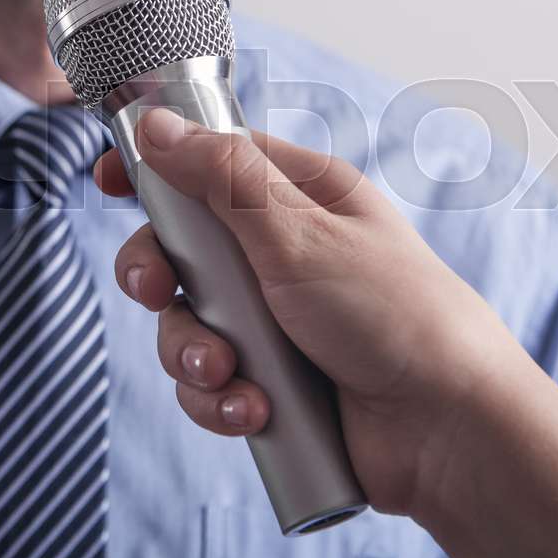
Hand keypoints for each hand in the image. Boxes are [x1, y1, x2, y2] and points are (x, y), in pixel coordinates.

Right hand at [93, 107, 528, 514]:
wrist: (448, 431)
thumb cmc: (396, 315)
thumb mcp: (301, 233)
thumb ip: (221, 178)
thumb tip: (157, 126)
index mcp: (300, 198)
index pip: (210, 161)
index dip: (157, 167)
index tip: (109, 179)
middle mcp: (282, 255)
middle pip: (179, 249)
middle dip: (159, 278)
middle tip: (155, 290)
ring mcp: (275, 322)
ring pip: (186, 324)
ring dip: (193, 353)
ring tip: (228, 374)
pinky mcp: (270, 383)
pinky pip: (210, 384)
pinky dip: (219, 400)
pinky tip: (252, 411)